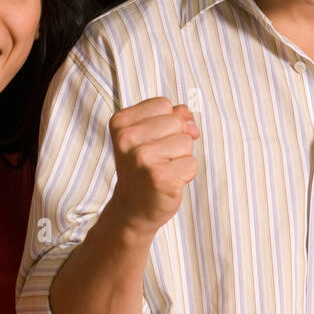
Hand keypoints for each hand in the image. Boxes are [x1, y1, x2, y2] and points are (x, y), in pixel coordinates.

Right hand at [108, 97, 199, 238]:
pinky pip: (192, 163)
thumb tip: (187, 113)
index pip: (163, 104)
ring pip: (186, 141)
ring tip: (163, 170)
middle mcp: (127, 138)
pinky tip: (169, 182)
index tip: (153, 141)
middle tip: (159, 159)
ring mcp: (142, 158)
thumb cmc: (143, 168)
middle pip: (177, 121)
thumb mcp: (147, 137)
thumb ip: (169, 117)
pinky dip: (187, 174)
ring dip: (182, 157)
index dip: (167, 122)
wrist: (131, 209)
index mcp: (120, 123)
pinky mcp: (160, 177)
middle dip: (177, 139)